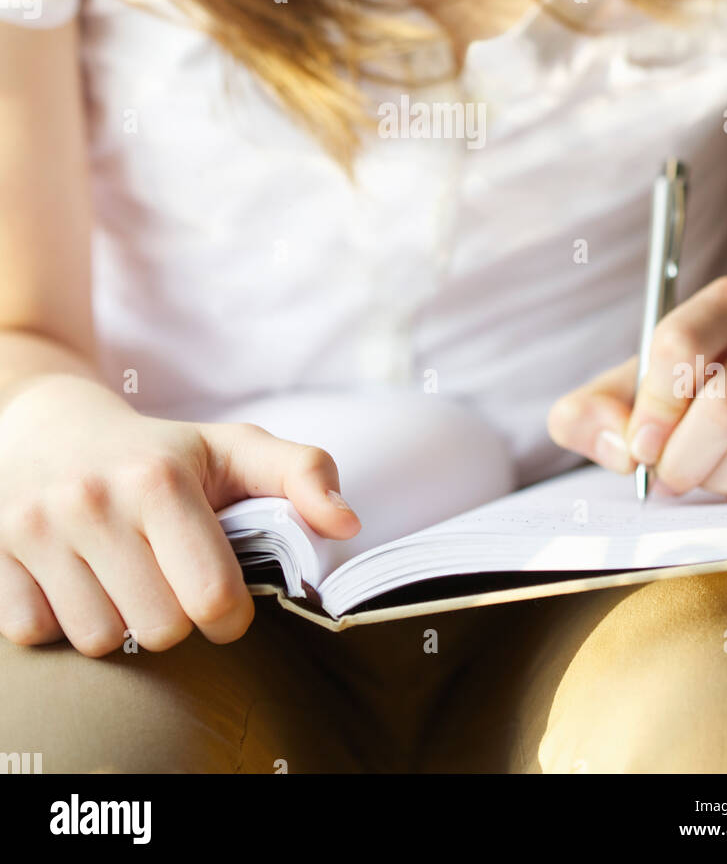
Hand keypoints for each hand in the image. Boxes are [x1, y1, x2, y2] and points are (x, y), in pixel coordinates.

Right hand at [0, 375, 359, 655]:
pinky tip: (74, 578)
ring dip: (117, 623)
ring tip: (120, 574)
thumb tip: (347, 524)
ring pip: (98, 642)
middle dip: (173, 616)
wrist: (50, 426)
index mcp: (159, 479)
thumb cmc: (159, 450)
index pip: (213, 600)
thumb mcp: (233, 448)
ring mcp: (37, 528)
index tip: (222, 593)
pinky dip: (58, 620)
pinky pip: (37, 636)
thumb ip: (303, 474)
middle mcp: (93, 500)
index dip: (229, 613)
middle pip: (158, 631)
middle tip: (165, 575)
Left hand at [547, 275, 726, 499]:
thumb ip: (591, 411)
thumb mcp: (626, 385)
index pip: (681, 346)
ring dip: (709, 479)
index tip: (639, 442)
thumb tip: (618, 449)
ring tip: (695, 470)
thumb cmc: (679, 386)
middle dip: (680, 457)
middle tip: (662, 473)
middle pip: (725, 407)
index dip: (653, 407)